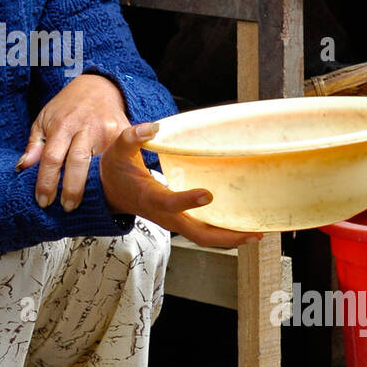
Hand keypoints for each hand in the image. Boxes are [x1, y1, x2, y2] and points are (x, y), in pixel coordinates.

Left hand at [16, 74, 131, 211]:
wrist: (98, 86)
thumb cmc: (67, 106)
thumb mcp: (44, 119)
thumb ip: (34, 144)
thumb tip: (22, 167)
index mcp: (62, 125)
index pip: (51, 158)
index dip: (46, 181)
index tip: (43, 200)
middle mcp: (85, 127)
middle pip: (78, 162)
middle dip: (71, 188)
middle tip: (66, 207)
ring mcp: (106, 130)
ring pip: (101, 163)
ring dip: (93, 186)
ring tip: (87, 204)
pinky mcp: (123, 132)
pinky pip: (118, 157)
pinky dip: (114, 174)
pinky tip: (110, 189)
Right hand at [99, 121, 262, 249]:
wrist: (110, 193)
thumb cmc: (116, 170)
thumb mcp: (118, 150)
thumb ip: (132, 137)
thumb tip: (153, 127)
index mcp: (148, 196)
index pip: (168, 203)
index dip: (187, 201)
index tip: (208, 195)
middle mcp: (163, 214)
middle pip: (196, 234)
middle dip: (225, 237)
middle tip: (252, 232)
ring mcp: (172, 221)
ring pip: (203, 237)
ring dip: (229, 238)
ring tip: (256, 233)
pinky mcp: (179, 221)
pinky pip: (203, 232)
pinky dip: (223, 233)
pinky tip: (243, 226)